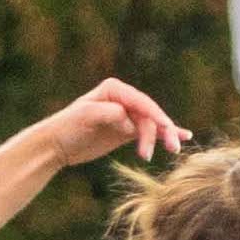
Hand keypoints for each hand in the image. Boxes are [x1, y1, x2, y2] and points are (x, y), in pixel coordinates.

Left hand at [47, 78, 188, 164]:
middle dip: (162, 130)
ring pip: (152, 125)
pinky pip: (149, 132)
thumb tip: (128, 119)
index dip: (155, 115)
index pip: (140, 102)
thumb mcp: (84, 117)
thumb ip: (108, 113)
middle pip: (150, 114)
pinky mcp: (127, 130)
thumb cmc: (67, 127)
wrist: (56, 145)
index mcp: (114, 89)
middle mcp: (124, 99)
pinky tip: (184, 136)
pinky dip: (164, 135)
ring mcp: (127, 115)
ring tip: (174, 150)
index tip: (165, 127)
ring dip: (164, 137)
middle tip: (171, 147)